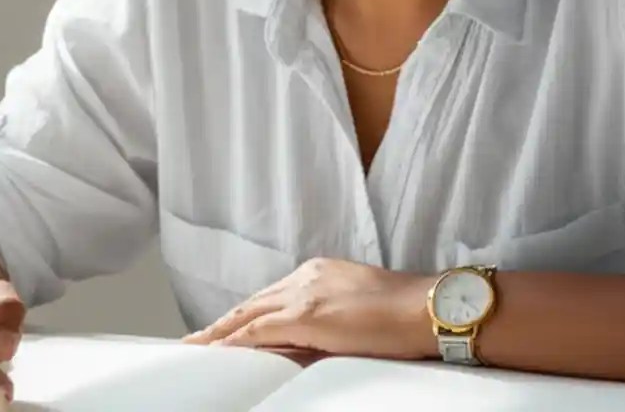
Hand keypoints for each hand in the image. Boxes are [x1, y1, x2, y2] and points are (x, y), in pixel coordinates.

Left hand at [182, 258, 434, 359]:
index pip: (271, 296)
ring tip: (195, 348)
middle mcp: (306, 276)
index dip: (246, 313)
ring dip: (219, 333)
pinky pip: (256, 330)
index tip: (226, 327)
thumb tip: (307, 343)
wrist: (429, 308)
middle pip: (253, 302)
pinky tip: (216, 353)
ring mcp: (303, 293)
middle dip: (222, 323)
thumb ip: (329, 319)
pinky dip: (233, 341)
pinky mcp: (305, 314)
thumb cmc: (407, 313)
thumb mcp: (359, 310)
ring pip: (247, 314)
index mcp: (319, 272)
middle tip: (195, 339)